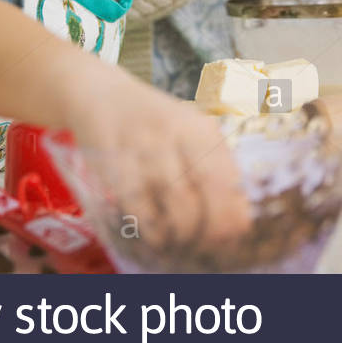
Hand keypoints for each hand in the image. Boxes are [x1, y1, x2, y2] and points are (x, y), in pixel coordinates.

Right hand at [62, 66, 250, 252]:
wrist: (102, 96)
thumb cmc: (156, 123)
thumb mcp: (191, 131)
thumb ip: (214, 165)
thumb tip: (239, 214)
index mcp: (202, 129)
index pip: (229, 177)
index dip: (235, 214)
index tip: (235, 236)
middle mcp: (177, 134)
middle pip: (208, 189)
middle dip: (213, 227)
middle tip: (209, 246)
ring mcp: (145, 148)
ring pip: (176, 202)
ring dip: (183, 233)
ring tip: (184, 243)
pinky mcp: (115, 164)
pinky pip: (139, 208)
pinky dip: (152, 229)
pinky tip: (158, 235)